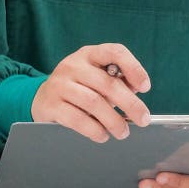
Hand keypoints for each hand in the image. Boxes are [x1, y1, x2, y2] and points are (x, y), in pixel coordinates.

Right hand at [31, 43, 151, 142]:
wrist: (43, 98)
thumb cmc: (81, 89)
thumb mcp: (99, 78)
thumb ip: (119, 82)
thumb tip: (137, 91)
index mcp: (90, 55)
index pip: (115, 52)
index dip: (134, 68)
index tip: (145, 87)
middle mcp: (73, 65)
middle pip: (108, 84)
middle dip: (131, 105)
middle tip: (143, 119)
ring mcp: (60, 84)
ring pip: (94, 102)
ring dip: (114, 121)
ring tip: (123, 132)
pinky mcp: (50, 104)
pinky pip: (77, 119)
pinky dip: (95, 130)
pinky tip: (103, 135)